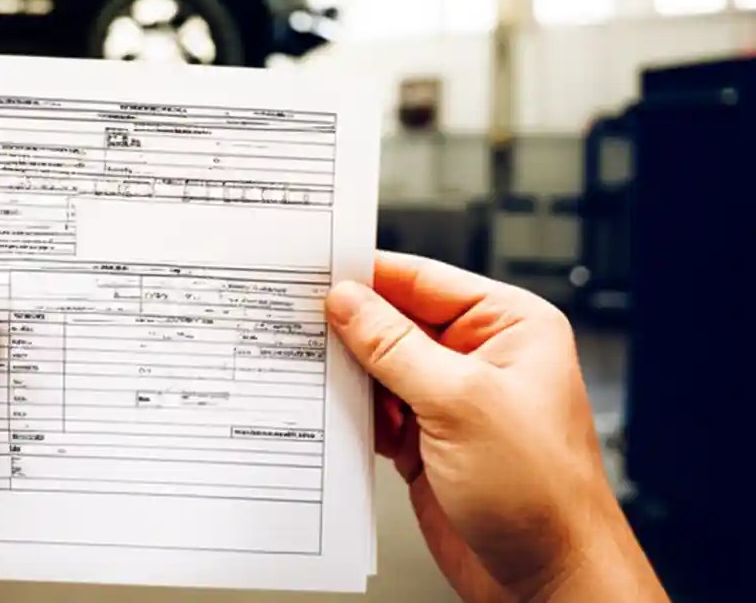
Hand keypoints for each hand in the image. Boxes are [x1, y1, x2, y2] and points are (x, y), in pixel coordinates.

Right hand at [326, 252, 665, 601]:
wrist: (548, 579)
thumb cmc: (541, 493)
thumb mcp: (461, 403)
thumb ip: (395, 347)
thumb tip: (347, 302)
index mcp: (509, 326)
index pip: (424, 280)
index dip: (368, 274)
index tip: (315, 269)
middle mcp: (480, 358)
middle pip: (395, 322)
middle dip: (347, 324)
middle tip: (292, 314)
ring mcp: (450, 402)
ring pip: (379, 368)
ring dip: (343, 370)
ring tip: (298, 359)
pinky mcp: (425, 443)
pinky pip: (374, 412)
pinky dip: (347, 411)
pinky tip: (320, 405)